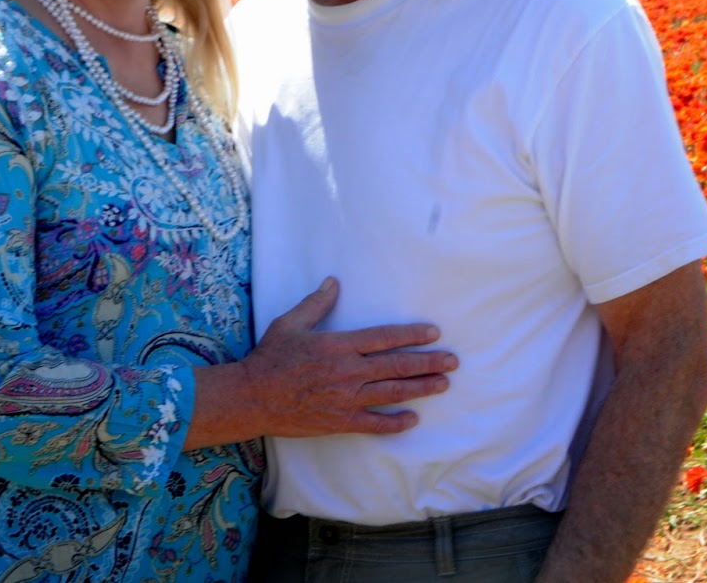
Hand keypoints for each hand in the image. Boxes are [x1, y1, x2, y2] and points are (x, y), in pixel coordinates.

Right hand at [241, 276, 454, 436]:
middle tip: (453, 361)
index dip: (412, 335)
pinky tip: (413, 419)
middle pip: (398, 365)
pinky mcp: (341, 421)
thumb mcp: (290, 323)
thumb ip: (315, 304)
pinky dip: (396, 422)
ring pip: (393, 392)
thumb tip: (333, 282)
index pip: (385, 338)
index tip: (433, 333)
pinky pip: (375, 423)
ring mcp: (347, 399)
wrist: (253, 397)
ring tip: (444, 384)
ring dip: (422, 388)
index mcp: (339, 345)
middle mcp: (349, 372)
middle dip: (429, 362)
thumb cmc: (270, 357)